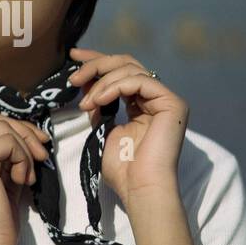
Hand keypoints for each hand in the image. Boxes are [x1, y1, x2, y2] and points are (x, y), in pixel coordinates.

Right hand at [0, 112, 50, 244]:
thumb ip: (8, 159)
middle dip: (25, 133)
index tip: (38, 150)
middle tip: (42, 156)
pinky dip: (22, 159)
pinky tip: (21, 182)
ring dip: (25, 149)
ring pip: (3, 127)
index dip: (18, 132)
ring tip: (27, 178)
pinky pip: (8, 142)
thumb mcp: (3, 182)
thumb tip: (30, 138)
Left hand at [68, 47, 188, 208]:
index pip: (120, 72)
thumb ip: (100, 105)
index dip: (97, 60)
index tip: (73, 56)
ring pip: (130, 68)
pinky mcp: (172, 103)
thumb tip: (86, 84)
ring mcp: (166, 99)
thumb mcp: (104, 129)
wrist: (140, 188)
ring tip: (85, 102)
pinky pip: (140, 80)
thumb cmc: (123, 169)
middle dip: (96, 65)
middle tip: (73, 77)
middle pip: (125, 64)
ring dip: (101, 80)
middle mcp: (156, 98)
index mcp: (142, 104)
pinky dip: (115, 86)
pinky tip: (99, 100)